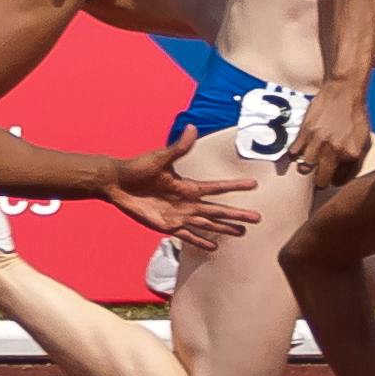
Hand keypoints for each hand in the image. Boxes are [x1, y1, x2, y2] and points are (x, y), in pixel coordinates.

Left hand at [101, 137, 258, 250]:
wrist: (118, 183)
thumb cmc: (138, 168)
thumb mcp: (159, 158)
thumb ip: (178, 148)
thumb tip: (192, 128)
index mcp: (188, 186)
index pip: (217, 188)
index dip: (235, 187)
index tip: (254, 185)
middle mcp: (187, 202)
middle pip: (218, 210)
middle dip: (236, 215)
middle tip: (257, 219)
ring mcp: (178, 215)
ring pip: (207, 224)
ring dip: (224, 229)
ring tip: (242, 233)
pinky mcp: (167, 226)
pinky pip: (187, 236)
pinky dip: (200, 241)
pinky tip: (213, 247)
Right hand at [289, 83, 372, 187]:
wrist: (344, 91)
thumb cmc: (356, 116)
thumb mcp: (365, 140)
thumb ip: (356, 162)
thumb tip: (342, 178)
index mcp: (351, 154)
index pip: (338, 182)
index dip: (335, 178)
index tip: (332, 173)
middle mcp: (334, 151)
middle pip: (320, 182)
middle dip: (320, 179)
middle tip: (320, 172)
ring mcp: (318, 142)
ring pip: (304, 169)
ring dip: (307, 166)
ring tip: (311, 160)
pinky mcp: (305, 133)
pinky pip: (294, 154)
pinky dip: (296, 154)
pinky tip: (302, 149)